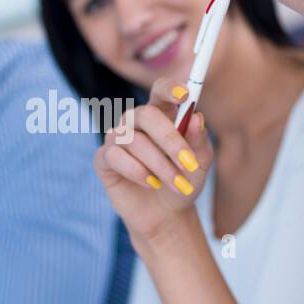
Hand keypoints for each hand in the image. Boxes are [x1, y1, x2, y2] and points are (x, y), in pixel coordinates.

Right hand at [93, 78, 212, 246]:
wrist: (166, 215)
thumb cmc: (183, 181)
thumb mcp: (199, 164)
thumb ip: (198, 141)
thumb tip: (196, 117)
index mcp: (161, 114)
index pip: (160, 91)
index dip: (169, 88)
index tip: (185, 95)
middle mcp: (136, 122)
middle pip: (146, 114)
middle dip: (170, 139)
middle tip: (188, 163)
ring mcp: (117, 139)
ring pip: (133, 140)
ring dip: (159, 165)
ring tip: (176, 183)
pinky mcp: (104, 159)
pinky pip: (115, 156)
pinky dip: (137, 172)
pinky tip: (152, 184)